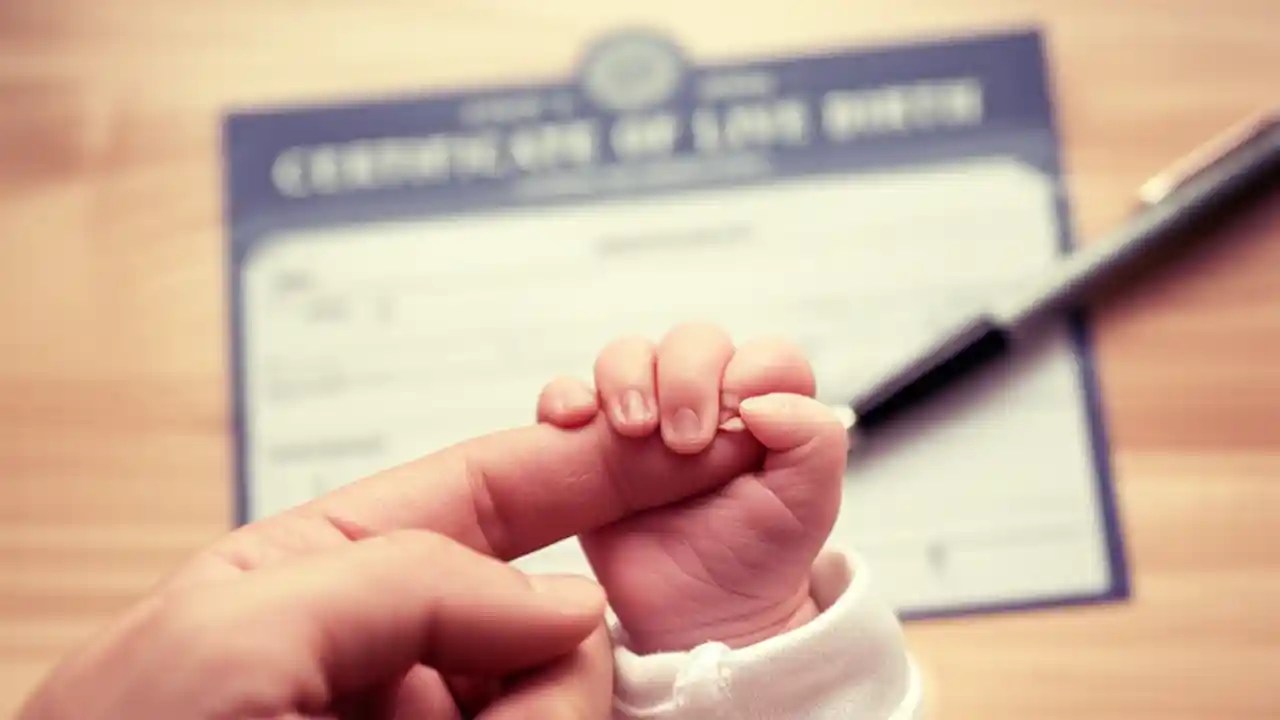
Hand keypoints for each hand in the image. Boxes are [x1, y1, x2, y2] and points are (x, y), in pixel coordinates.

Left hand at [19, 407, 772, 719]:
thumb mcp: (239, 632)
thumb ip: (411, 582)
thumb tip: (562, 602)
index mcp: (332, 572)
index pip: (489, 491)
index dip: (588, 461)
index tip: (676, 440)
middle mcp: (393, 654)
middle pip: (548, 611)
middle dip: (560, 640)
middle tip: (509, 699)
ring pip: (561, 699)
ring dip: (540, 717)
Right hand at [537, 324, 848, 653]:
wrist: (701, 617)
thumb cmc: (758, 555)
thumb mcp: (809, 503)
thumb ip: (814, 439)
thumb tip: (762, 399)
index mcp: (764, 404)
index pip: (762, 355)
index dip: (751, 374)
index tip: (740, 420)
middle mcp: (704, 399)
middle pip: (691, 342)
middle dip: (686, 379)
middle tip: (686, 442)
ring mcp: (644, 417)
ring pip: (626, 356)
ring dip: (626, 379)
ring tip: (635, 431)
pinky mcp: (592, 443)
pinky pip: (565, 395)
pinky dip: (565, 397)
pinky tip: (577, 421)